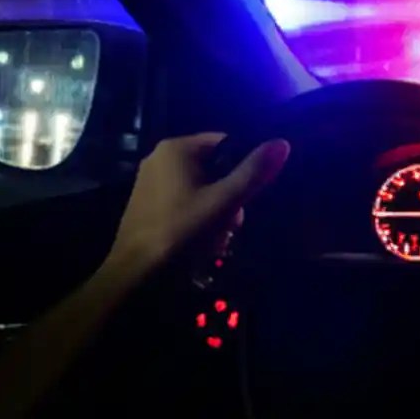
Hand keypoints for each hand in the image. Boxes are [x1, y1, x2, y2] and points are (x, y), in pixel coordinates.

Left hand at [101, 133, 289, 281]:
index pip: (226, 143)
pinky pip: (183, 203)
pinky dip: (197, 220)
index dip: (244, 168)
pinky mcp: (146, 206)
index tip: (247, 199)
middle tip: (231, 225)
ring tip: (215, 240)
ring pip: (200, 189)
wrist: (137, 275)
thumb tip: (282, 143)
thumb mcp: (224, 202)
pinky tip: (200, 244)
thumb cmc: (182, 232)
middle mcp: (159, 159)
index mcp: (176, 149)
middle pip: (214, 168)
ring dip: (216, 213)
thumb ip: (254, 172)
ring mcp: (150, 183)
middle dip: (229, 198)